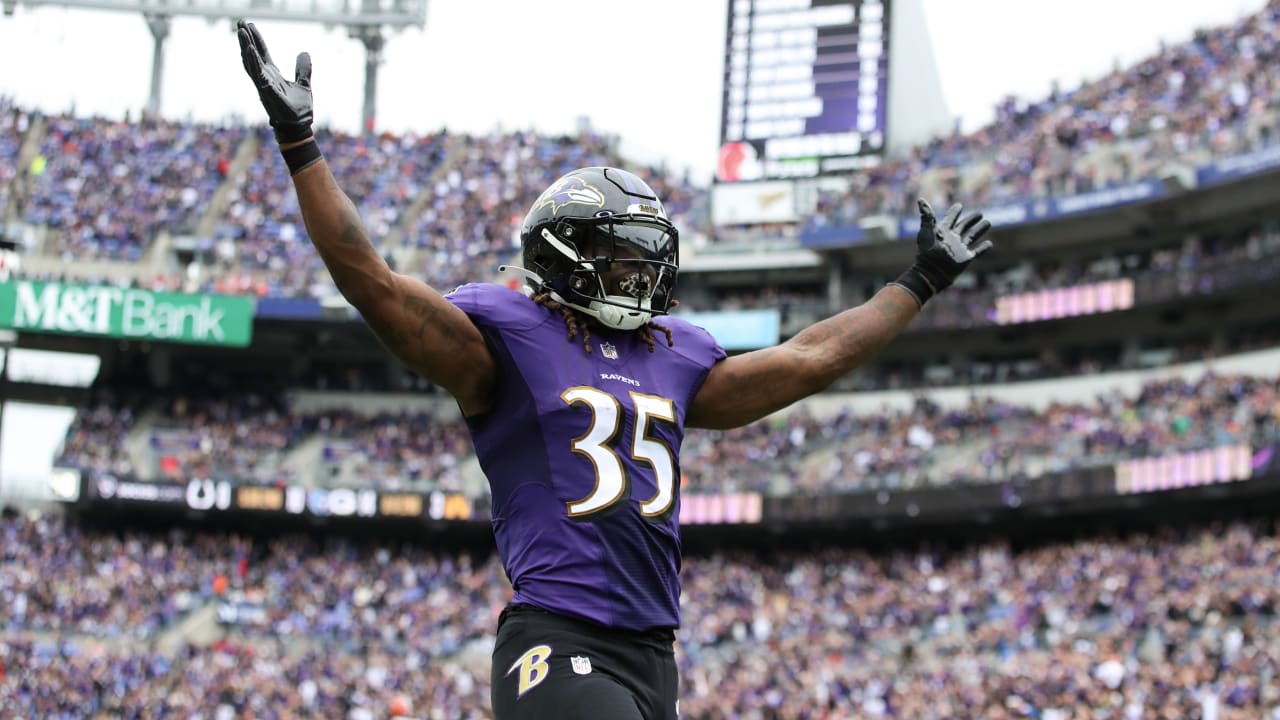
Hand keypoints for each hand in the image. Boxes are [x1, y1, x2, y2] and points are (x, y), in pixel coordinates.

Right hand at [237, 20, 313, 144]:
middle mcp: (264, 79)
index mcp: (272, 76)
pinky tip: (249, 49)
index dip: (256, 39)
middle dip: (246, 38)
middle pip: (252, 55)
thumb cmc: (299, 110)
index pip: (262, 53)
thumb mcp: (304, 84)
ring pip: (250, 62)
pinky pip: (257, 74)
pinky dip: (253, 61)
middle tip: (240, 21)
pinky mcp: (266, 92)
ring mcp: (263, 85)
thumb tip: (304, 53)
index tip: (249, 25)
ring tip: (241, 30)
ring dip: (246, 46)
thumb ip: (303, 69)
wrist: (299, 128)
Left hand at [891, 199, 992, 305]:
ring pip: (972, 236)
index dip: (954, 212)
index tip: (959, 205)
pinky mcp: (966, 258)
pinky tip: (990, 243)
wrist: (932, 272)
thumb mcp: (927, 231)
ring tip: (988, 222)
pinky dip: (983, 248)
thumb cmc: (927, 251)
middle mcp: (952, 239)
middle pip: (963, 226)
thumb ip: (927, 216)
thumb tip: (920, 200)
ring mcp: (959, 248)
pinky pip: (977, 252)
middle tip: (979, 213)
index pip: (950, 219)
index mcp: (942, 231)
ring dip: (980, 229)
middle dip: (971, 220)